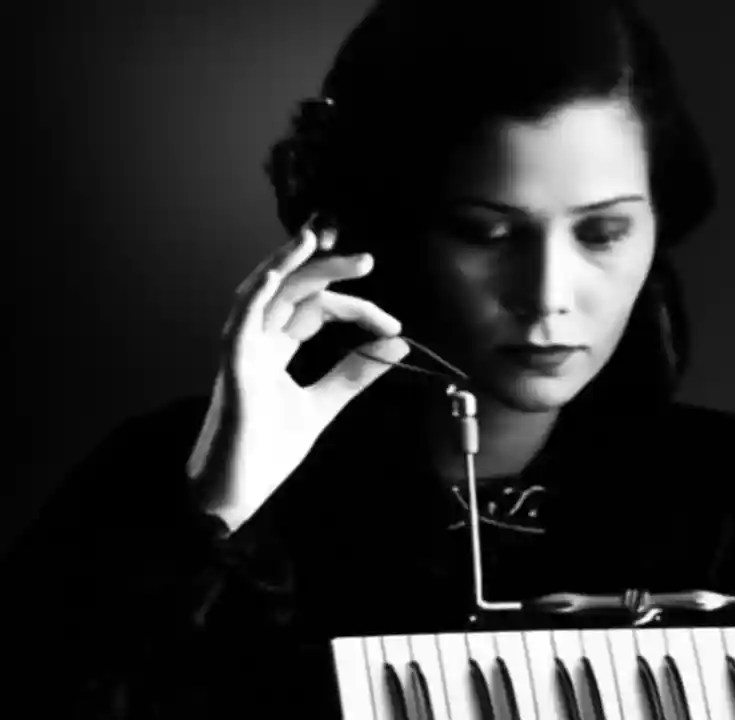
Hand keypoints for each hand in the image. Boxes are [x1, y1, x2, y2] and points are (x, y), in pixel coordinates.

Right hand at [186, 221, 409, 531]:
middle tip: (367, 261)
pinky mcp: (232, 374)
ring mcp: (240, 355)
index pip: (315, 309)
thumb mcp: (321, 406)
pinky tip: (275, 278)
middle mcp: (254, 343)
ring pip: (259, 295)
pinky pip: (239, 327)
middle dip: (326, 270)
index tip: (392, 326)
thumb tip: (395, 347)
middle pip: (290, 291)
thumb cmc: (266, 452)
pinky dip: (256, 299)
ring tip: (312, 239)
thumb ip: (353, 375)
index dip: (355, 309)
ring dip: (286, 264)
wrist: (232, 497)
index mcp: (273, 348)